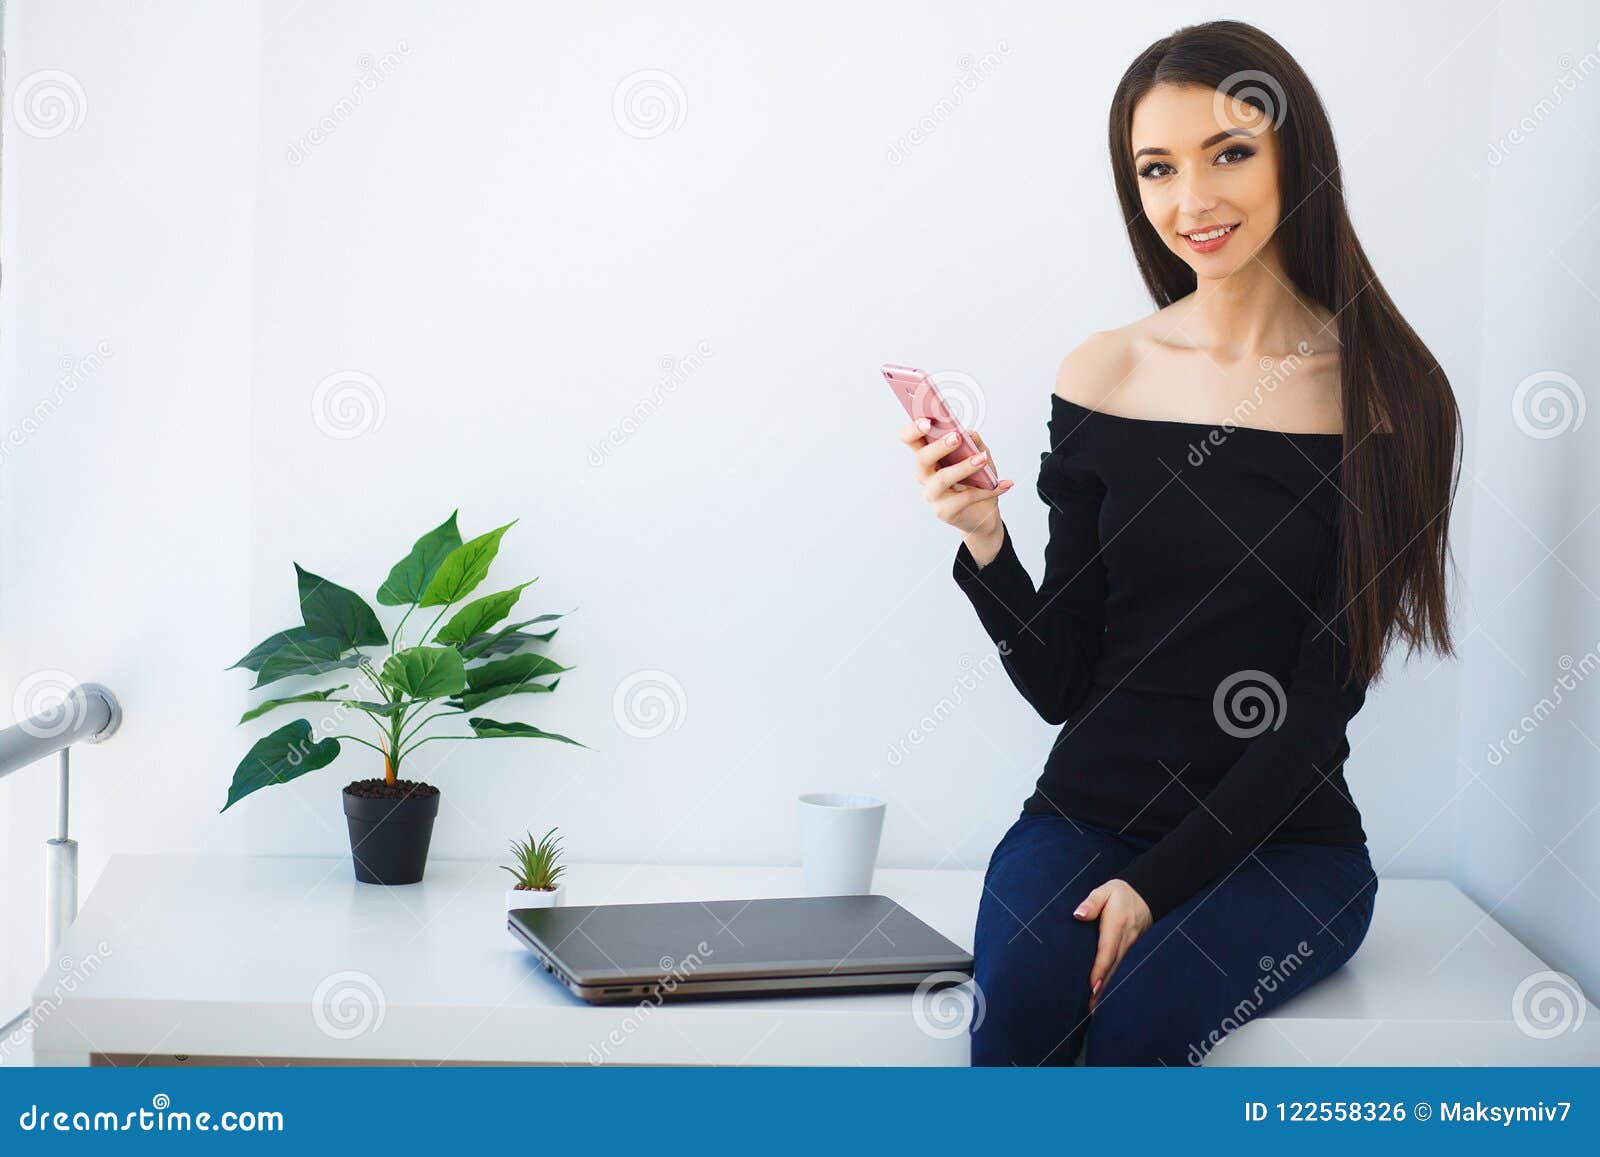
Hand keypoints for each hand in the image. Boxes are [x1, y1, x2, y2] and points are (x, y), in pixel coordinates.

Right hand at [896, 418, 1014, 536]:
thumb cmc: (978, 480)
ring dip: (964, 467)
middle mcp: (925, 475)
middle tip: (956, 437)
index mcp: (929, 456)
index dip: (913, 430)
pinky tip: (1005, 484)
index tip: (927, 421)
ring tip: (982, 458)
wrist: (984, 513)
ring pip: (942, 478)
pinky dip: (988, 490)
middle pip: (922, 458)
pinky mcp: (944, 511)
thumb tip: (968, 433)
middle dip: (938, 446)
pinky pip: (965, 498)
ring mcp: (932, 494)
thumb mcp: (980, 455)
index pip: (910, 440)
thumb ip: (973, 442)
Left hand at [1073, 878, 1152, 1013]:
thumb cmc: (1121, 893)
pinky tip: (1101, 992)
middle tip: (1089, 1008)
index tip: (1092, 986)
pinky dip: (1111, 980)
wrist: (1147, 894)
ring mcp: (1130, 947)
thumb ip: (1092, 902)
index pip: (1107, 952)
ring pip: (1117, 970)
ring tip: (1092, 1007)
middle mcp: (1125, 940)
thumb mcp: (1106, 891)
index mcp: (1117, 926)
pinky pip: (1119, 967)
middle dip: (1101, 988)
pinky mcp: (1130, 950)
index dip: (1100, 970)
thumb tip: (1079, 915)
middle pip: (1112, 968)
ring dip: (1105, 988)